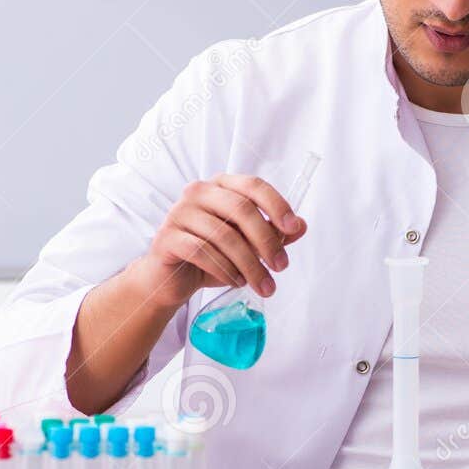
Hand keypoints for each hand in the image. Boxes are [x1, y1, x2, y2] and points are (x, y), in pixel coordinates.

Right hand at [131, 173, 307, 308]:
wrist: (170, 279)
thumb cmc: (211, 257)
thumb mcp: (247, 246)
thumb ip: (272, 234)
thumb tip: (301, 226)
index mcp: (221, 186)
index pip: (253, 185)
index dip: (276, 204)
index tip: (292, 227)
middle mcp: (198, 192)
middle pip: (240, 209)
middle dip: (266, 241)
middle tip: (281, 267)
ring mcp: (179, 213)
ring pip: (223, 235)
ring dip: (249, 263)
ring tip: (261, 283)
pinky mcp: (167, 238)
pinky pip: (202, 252)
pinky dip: (225, 269)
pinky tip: (236, 281)